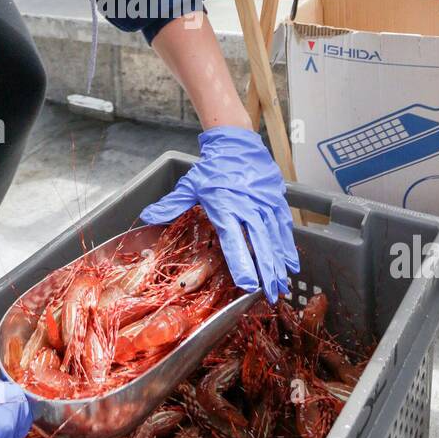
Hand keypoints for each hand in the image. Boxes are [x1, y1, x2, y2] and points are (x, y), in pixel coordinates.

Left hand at [139, 126, 298, 302]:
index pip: (233, 239)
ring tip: (281, 286)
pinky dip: (288, 247)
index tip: (246, 283)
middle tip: (269, 295)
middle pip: (260, 244)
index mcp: (225, 206)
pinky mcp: (277, 201)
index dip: (241, 262)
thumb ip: (171, 204)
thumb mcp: (190, 185)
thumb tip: (147, 216)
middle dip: (266, 271)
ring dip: (279, 264)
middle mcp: (248, 207)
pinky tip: (291, 265)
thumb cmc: (212, 167)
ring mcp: (266, 204)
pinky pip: (285, 227)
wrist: (237, 142)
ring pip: (275, 238)